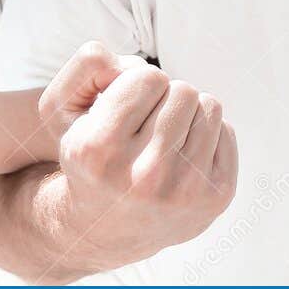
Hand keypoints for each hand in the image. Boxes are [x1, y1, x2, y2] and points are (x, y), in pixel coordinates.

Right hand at [44, 43, 236, 273]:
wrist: (109, 226)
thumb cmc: (90, 155)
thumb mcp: (62, 110)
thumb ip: (86, 66)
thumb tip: (129, 61)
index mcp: (99, 151)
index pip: (148, 77)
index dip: (139, 83)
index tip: (127, 106)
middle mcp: (142, 177)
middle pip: (182, 90)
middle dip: (166, 97)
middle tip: (148, 123)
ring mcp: (184, 191)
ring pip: (208, 105)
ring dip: (189, 113)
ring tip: (165, 138)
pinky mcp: (216, 197)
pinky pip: (226, 130)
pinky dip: (207, 135)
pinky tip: (183, 157)